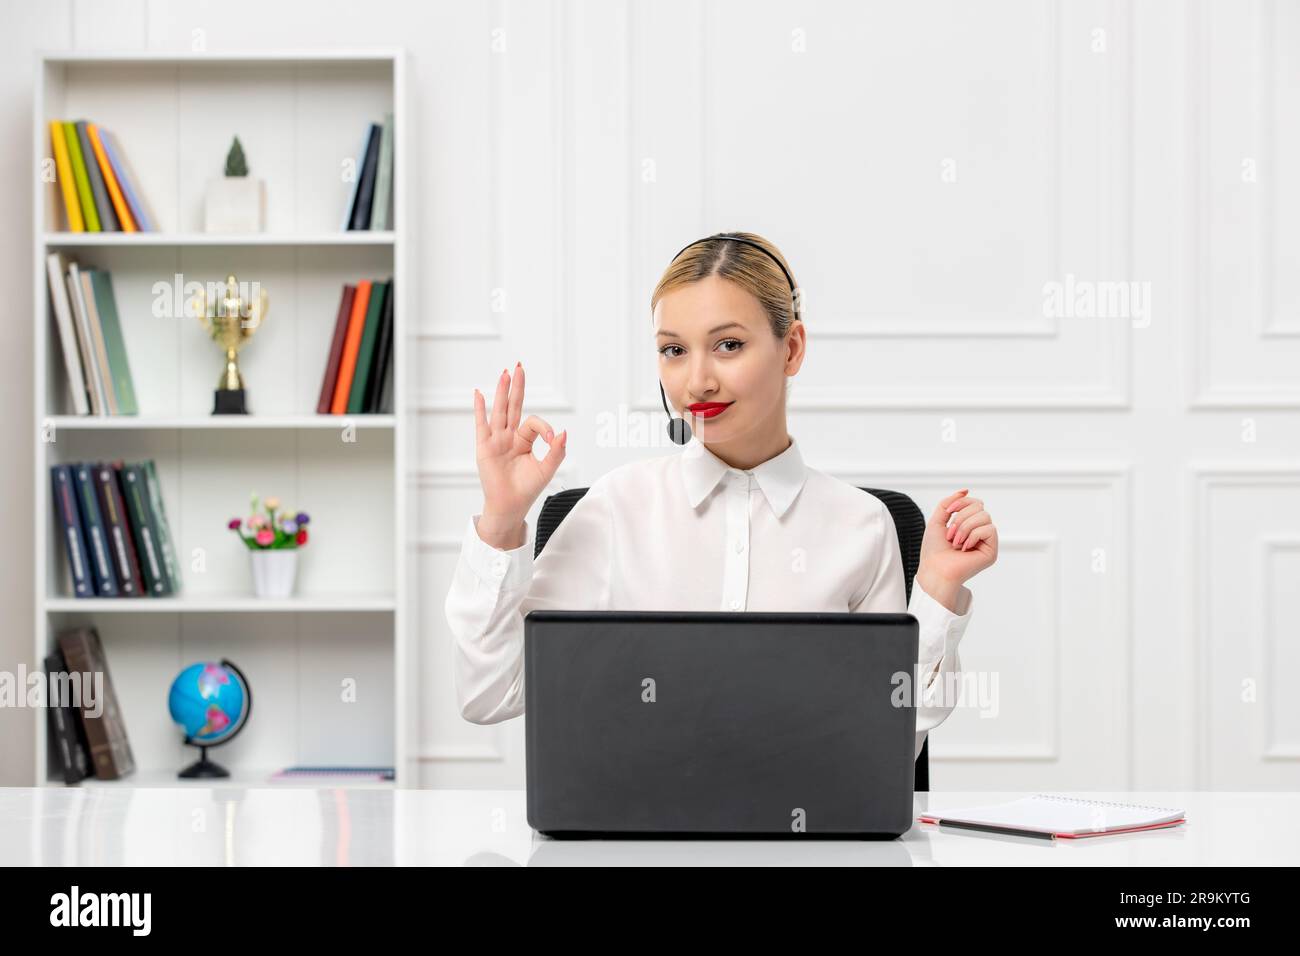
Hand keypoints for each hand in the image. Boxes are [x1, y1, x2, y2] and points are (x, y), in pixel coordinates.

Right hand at [474, 362, 565, 540]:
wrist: (510, 505)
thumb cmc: (527, 489)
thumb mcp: (547, 468)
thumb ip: (557, 450)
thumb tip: (564, 432)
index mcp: (524, 440)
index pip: (532, 422)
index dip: (545, 427)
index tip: (553, 438)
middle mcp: (509, 437)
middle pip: (514, 406)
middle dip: (517, 387)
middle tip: (520, 366)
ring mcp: (496, 440)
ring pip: (500, 411)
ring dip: (502, 392)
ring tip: (505, 373)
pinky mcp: (485, 447)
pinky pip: (481, 424)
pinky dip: (480, 409)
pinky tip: (478, 394)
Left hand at [917, 488, 997, 595]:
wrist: (934, 569)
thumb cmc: (934, 549)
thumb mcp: (938, 520)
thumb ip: (949, 503)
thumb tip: (965, 490)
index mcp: (969, 525)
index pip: (975, 503)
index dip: (962, 502)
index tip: (948, 511)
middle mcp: (979, 532)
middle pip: (980, 507)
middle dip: (961, 517)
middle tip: (950, 534)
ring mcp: (986, 541)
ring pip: (985, 517)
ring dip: (965, 527)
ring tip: (956, 542)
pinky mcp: (991, 551)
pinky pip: (989, 529)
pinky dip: (973, 536)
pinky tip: (965, 548)